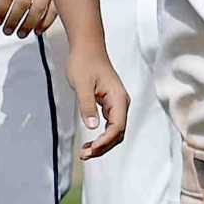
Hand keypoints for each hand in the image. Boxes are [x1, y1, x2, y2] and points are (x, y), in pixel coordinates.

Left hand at [0, 0, 56, 35]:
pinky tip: (38, 29)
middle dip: (13, 21)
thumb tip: (0, 8)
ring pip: (38, 9)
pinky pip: (54, 10)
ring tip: (20, 33)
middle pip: (22, 4)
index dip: (0, 11)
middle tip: (8, 30)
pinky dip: (45, 22)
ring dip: (28, 25)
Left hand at [68, 42, 128, 158]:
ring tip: (85, 152)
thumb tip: (92, 127)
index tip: (91, 149)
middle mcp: (121, 103)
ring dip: (102, 144)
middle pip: (118, 134)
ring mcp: (117, 104)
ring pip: (114, 132)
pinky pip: (110, 126)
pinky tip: (89, 143)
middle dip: (103, 147)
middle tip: (84, 155)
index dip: (105, 141)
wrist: (87, 47)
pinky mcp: (110, 105)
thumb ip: (87, 105)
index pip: (117, 127)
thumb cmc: (84, 62)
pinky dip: (101, 137)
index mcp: (118, 98)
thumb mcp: (82, 84)